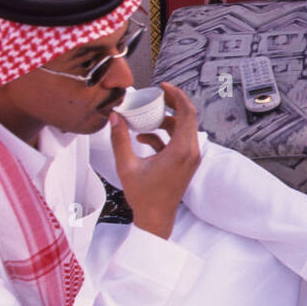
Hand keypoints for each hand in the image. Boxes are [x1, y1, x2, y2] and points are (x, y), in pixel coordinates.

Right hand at [108, 82, 200, 238]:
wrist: (156, 218)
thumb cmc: (144, 196)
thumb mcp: (127, 165)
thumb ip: (119, 139)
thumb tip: (115, 117)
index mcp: (181, 150)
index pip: (187, 113)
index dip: (177, 96)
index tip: (162, 87)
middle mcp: (191, 152)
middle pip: (187, 117)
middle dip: (171, 104)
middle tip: (154, 96)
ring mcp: (191, 158)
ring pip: (182, 129)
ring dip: (165, 121)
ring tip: (144, 118)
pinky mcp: (187, 163)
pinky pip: (179, 141)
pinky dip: (164, 135)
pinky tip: (143, 137)